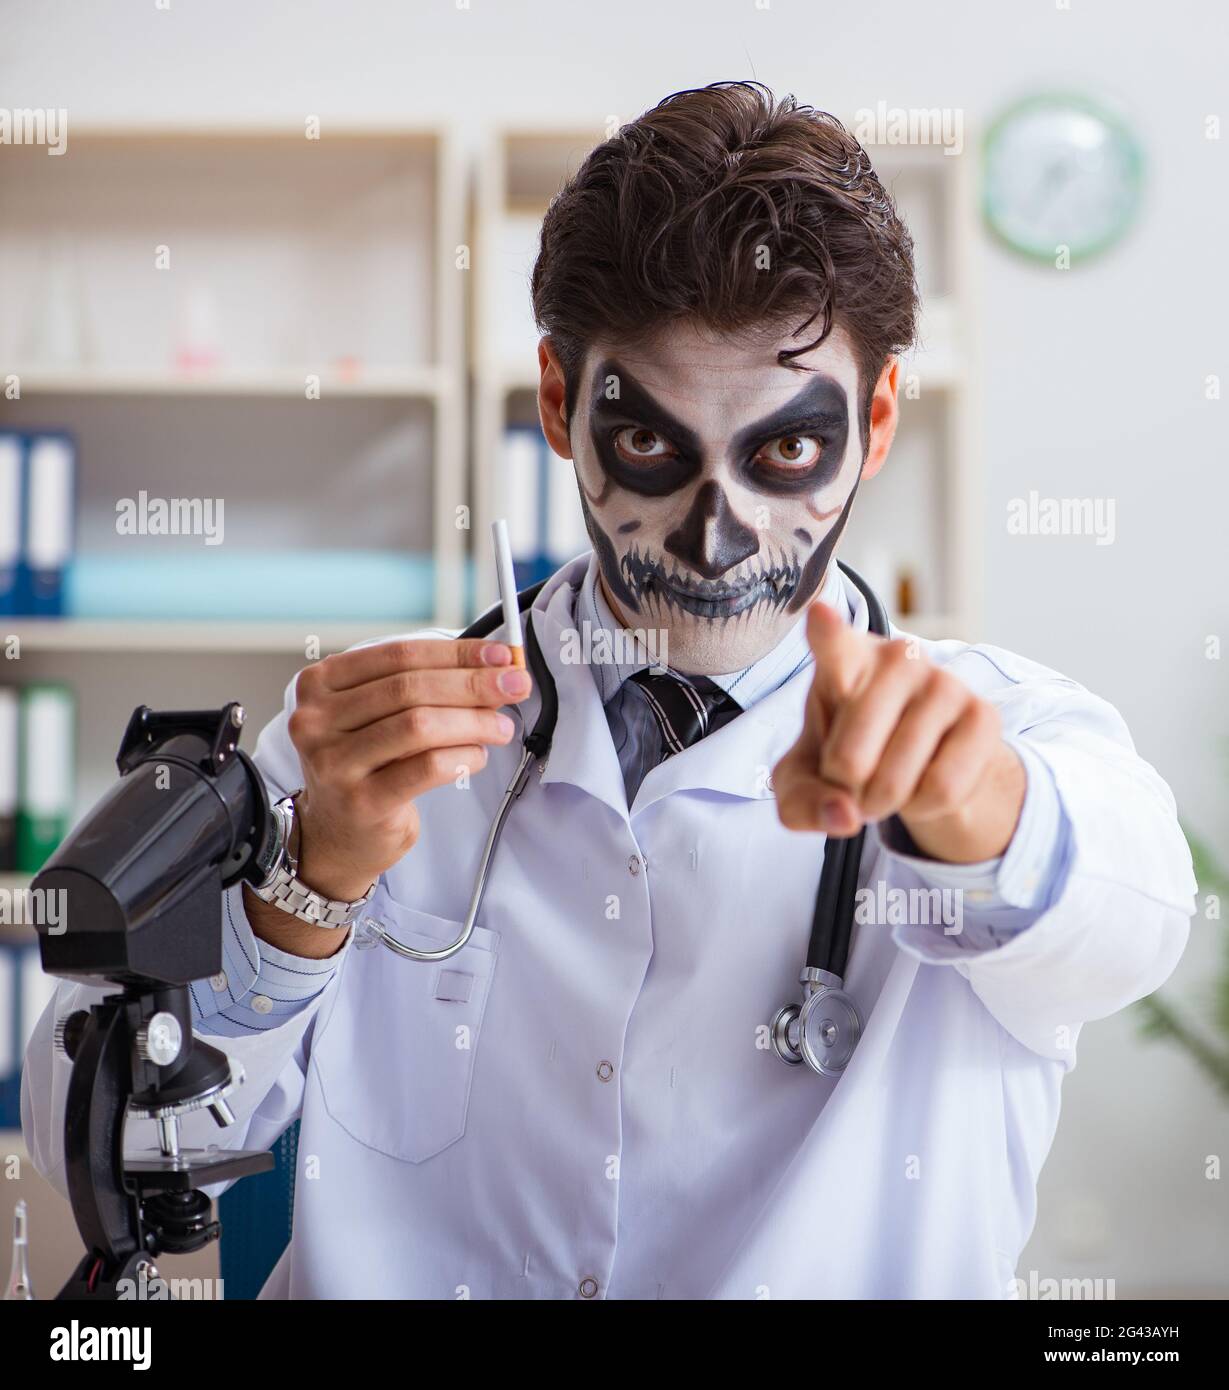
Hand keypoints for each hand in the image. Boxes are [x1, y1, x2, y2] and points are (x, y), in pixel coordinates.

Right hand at [285, 638, 531, 901]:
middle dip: (473, 683)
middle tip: (515, 685)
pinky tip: (478, 755)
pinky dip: (462, 757)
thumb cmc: (366, 764)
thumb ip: (424, 686)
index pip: (400, 655)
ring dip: (473, 721)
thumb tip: (494, 668)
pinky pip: (426, 768)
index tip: (500, 655)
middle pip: (410, 688)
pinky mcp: (361, 802)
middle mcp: (317, 720)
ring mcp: (334, 762)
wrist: (335, 833)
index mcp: (321, 683)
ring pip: (419, 725)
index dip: (457, 653)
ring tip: (501, 726)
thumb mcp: (379, 714)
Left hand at [773, 602, 1025, 862]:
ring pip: (896, 782)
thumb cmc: (848, 755)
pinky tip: (922, 784)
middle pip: (849, 761)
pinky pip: (941, 790)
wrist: (918, 762)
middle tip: (851, 781)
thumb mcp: (804, 782)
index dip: (825, 633)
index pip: (831, 643)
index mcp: (841, 660)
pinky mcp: (984, 715)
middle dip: (844, 793)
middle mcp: (896, 657)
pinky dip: (923, 808)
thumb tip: (843, 815)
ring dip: (882, 805)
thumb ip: (802, 802)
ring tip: (885, 783)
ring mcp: (944, 682)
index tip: (818, 615)